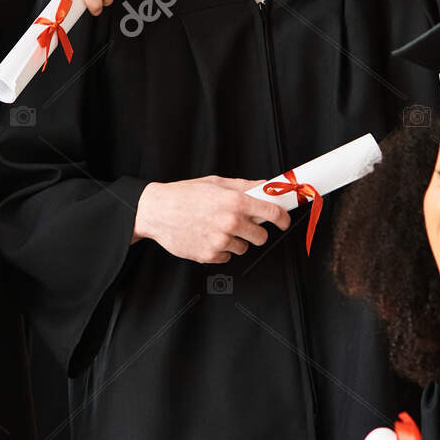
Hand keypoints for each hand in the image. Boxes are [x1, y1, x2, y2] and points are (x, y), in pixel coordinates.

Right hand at [133, 176, 289, 261]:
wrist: (156, 211)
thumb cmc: (183, 195)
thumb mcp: (216, 183)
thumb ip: (244, 186)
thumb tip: (266, 186)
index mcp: (235, 201)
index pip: (272, 213)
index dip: (283, 218)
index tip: (283, 221)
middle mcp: (230, 222)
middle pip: (261, 236)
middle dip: (255, 231)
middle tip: (242, 224)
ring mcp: (220, 241)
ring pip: (244, 248)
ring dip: (236, 241)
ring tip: (217, 229)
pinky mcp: (210, 255)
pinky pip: (227, 256)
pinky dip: (221, 249)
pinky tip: (207, 237)